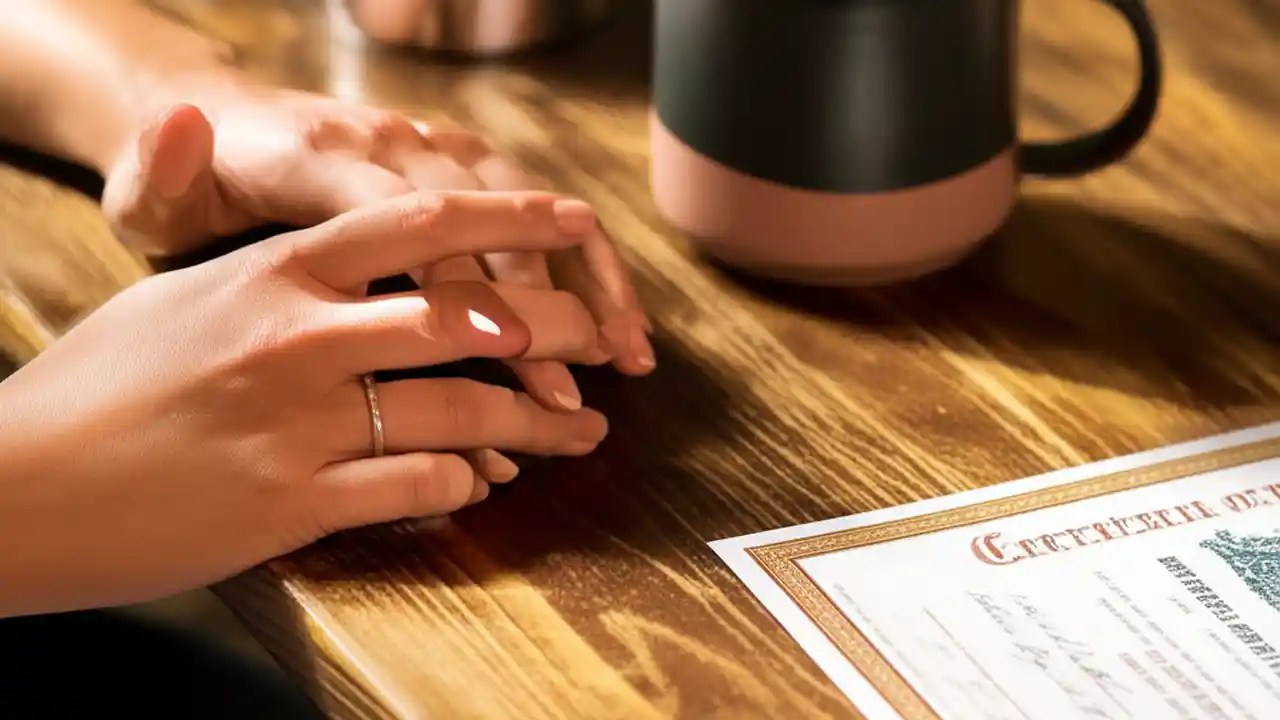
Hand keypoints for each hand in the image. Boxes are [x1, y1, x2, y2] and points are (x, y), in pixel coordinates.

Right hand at [0, 191, 610, 617]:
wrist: (18, 489)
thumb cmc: (94, 388)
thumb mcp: (171, 288)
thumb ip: (261, 252)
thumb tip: (322, 229)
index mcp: (275, 273)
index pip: (421, 227)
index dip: (510, 221)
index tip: (573, 222)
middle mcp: (298, 337)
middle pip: (468, 318)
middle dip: (559, 328)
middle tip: (610, 343)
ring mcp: (299, 422)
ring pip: (461, 409)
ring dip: (539, 421)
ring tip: (588, 430)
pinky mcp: (292, 503)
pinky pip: (417, 488)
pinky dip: (466, 483)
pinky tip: (486, 482)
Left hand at [101, 84, 654, 412]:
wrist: (215, 121)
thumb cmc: (188, 187)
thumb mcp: (152, 191)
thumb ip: (163, 173)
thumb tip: (184, 126)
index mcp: (326, 163)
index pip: (419, 229)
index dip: (479, 298)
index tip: (526, 368)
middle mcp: (394, 146)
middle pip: (494, 219)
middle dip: (553, 298)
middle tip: (602, 368)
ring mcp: (432, 150)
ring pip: (530, 208)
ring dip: (589, 278)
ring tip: (632, 352)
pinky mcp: (455, 163)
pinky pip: (530, 212)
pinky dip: (579, 264)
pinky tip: (613, 318)